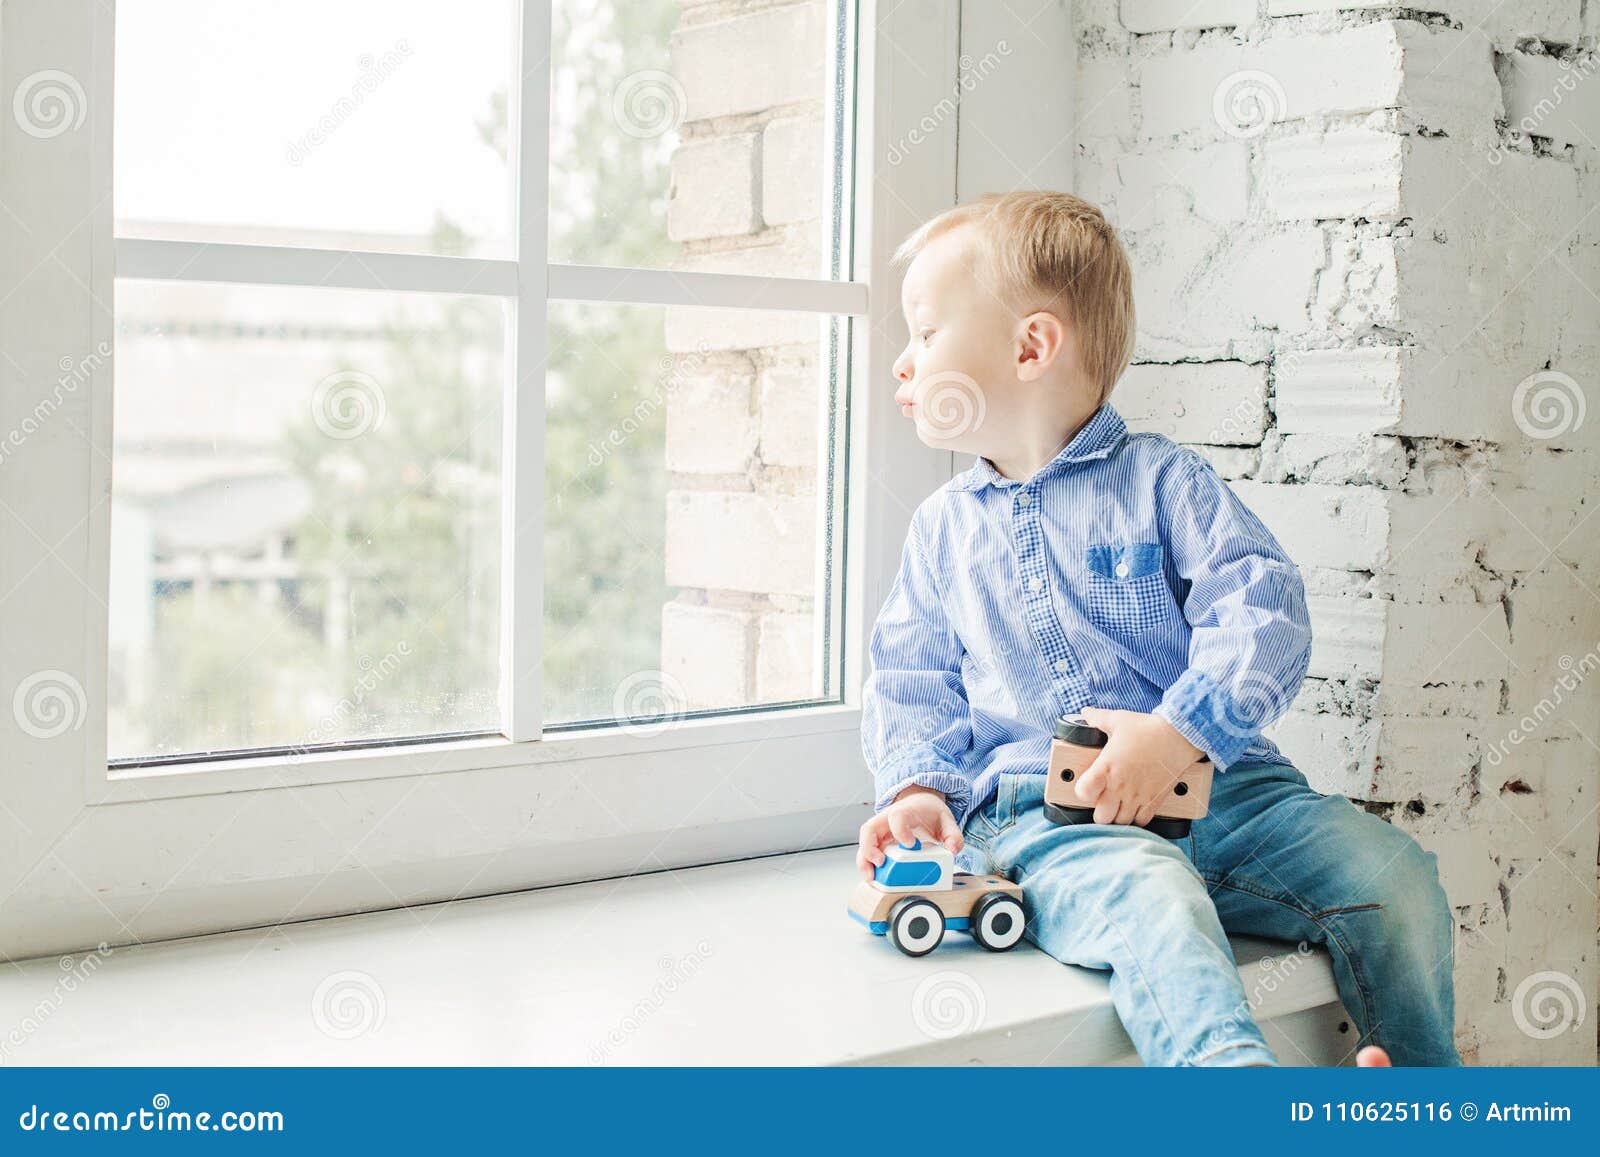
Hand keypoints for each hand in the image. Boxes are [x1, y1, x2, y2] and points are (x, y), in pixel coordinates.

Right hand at [856, 784, 963, 880]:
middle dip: (871, 848)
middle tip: (881, 863)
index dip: (901, 830)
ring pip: (864, 843)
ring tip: (871, 877)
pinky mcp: (879, 843)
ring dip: (864, 861)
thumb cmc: (928, 812)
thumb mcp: (946, 819)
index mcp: (905, 811)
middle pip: (869, 829)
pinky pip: (867, 853)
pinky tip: (874, 878)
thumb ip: (953, 835)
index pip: (897, 816)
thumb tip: (952, 850)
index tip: (911, 844)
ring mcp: (881, 831)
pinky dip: (867, 866)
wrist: (920, 804)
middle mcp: (887, 820)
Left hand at [1073, 707, 1204, 826]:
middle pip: (1101, 817)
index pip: (1083, 793)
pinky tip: (1135, 807)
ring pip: (1121, 822)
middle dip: (1100, 810)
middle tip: (1104, 800)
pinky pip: (1142, 822)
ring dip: (1118, 816)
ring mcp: (1138, 796)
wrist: (1179, 736)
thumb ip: (1097, 718)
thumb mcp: (1118, 719)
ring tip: (1119, 804)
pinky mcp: (1154, 801)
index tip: (1088, 786)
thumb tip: (1085, 713)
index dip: (1082, 791)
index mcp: (1106, 768)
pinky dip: (1137, 818)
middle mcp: (1120, 786)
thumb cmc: (1147, 728)